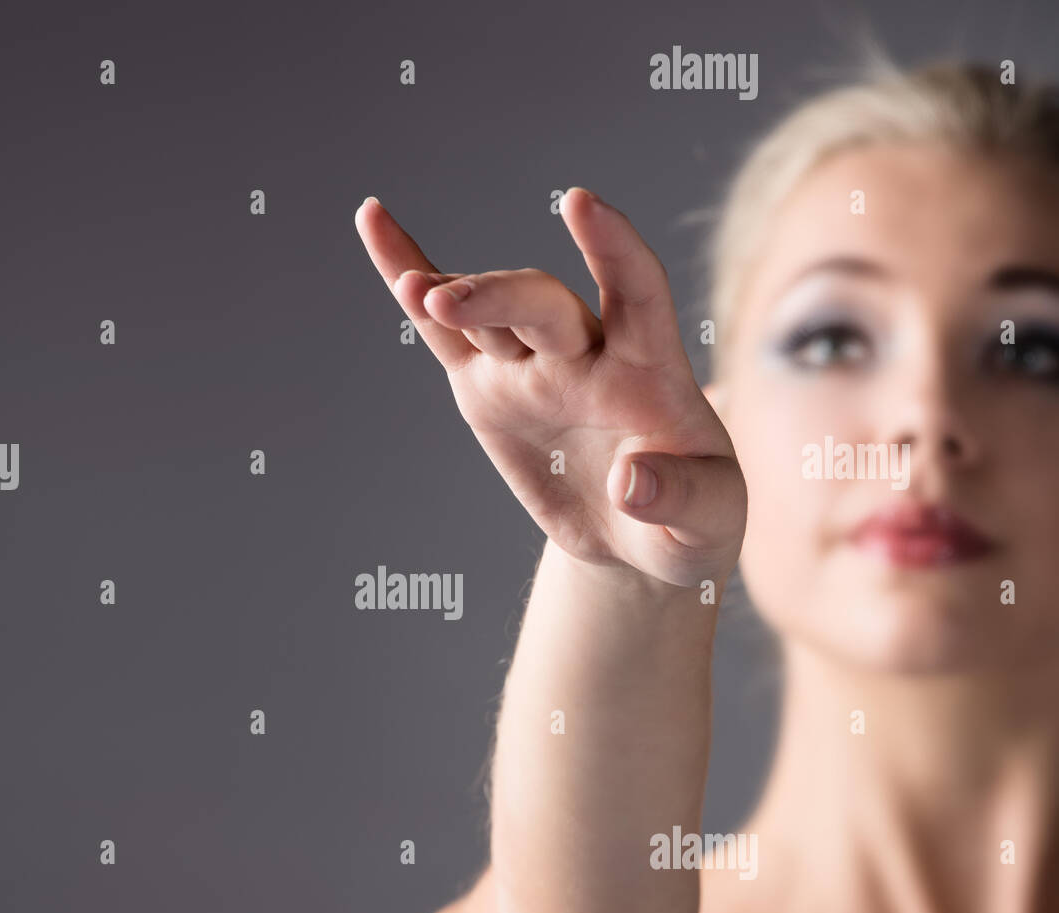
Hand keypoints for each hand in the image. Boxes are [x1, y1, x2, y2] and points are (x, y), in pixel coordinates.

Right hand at [354, 187, 745, 586]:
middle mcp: (588, 355)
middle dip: (499, 296)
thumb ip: (682, 499)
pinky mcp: (488, 389)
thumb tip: (630, 481)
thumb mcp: (708, 524)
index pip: (638, 293)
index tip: (581, 204)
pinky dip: (410, 282)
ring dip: (451, 296)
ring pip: (490, 314)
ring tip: (415, 292)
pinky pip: (446, 335)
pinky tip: (376, 226)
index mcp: (651, 374)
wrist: (637, 537)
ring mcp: (533, 368)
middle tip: (449, 304)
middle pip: (544, 306)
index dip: (614, 248)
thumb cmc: (686, 522)